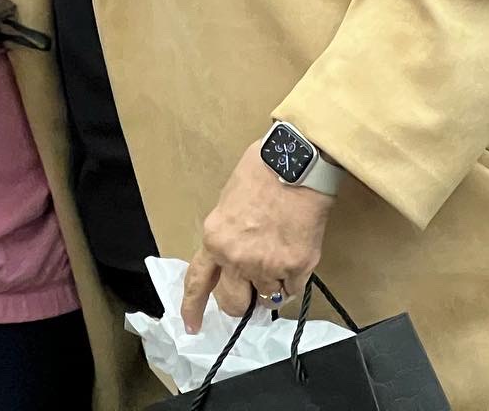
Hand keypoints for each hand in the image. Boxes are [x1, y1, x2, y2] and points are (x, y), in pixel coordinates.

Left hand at [180, 140, 333, 333]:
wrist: (295, 163)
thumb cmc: (261, 170)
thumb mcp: (229, 200)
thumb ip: (227, 232)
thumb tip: (233, 248)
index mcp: (215, 239)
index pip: (198, 282)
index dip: (193, 307)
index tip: (192, 326)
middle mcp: (237, 259)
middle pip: (233, 303)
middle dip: (241, 301)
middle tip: (250, 290)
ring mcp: (267, 267)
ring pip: (266, 297)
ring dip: (271, 284)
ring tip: (279, 254)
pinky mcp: (296, 268)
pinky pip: (292, 288)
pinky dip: (293, 277)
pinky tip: (295, 252)